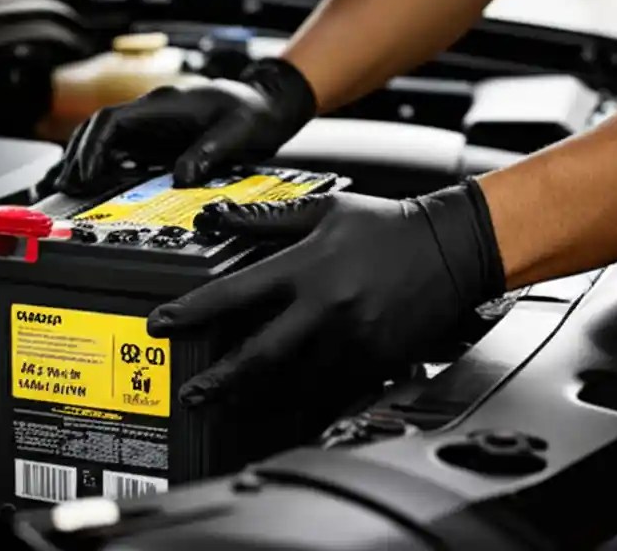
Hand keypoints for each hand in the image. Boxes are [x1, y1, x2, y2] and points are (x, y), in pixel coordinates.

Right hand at [49, 58, 316, 193]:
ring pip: (103, 140)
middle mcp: (150, 114)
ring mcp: (151, 126)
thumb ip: (210, 151)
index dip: (93, 147)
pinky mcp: (156, 141)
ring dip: (84, 161)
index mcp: (163, 105)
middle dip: (78, 157)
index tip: (85, 174)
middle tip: (67, 188)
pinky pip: (120, 152)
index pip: (112, 121)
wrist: (266, 104)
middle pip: (97, 129)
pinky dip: (102, 167)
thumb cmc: (253, 112)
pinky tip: (90, 186)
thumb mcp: (239, 131)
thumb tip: (181, 177)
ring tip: (67, 188)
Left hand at [147, 180, 505, 406]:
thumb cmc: (387, 224)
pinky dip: (301, 399)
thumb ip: (266, 220)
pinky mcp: (375, 362)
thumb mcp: (324, 211)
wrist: (454, 248)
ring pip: (292, 381)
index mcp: (306, 267)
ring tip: (225, 404)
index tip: (162, 325)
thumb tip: (218, 217)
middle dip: (217, 380)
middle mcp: (325, 308)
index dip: (192, 313)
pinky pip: (329, 389)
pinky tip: (278, 405)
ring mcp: (351, 341)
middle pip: (258, 355)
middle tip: (190, 393)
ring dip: (254, 396)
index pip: (234, 294)